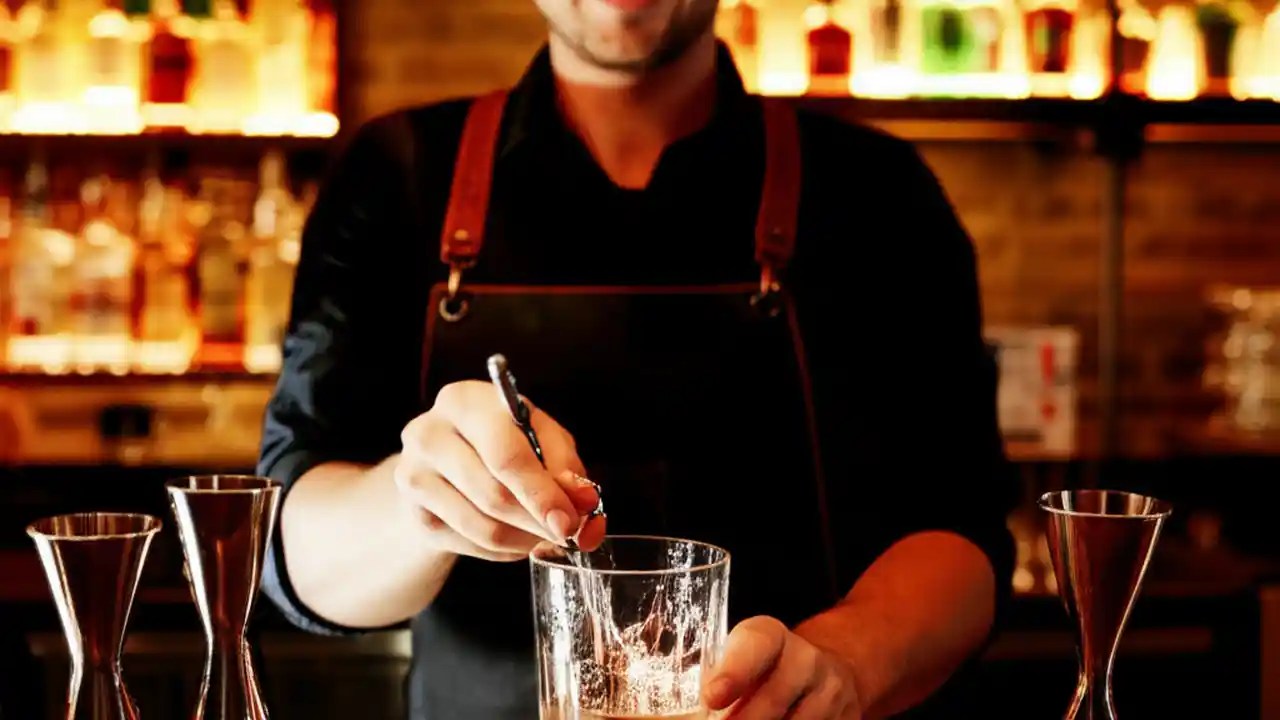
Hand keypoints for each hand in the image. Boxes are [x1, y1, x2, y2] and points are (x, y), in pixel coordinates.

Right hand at [394, 381, 605, 560]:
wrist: (447, 459)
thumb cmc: (503, 438)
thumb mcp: (541, 436)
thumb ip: (565, 466)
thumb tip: (584, 501)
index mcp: (462, 401)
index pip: (505, 456)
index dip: (542, 493)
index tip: (571, 520)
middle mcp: (428, 435)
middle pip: (493, 495)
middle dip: (538, 520)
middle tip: (568, 532)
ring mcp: (414, 477)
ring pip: (483, 527)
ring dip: (525, 539)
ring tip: (545, 533)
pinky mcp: (415, 515)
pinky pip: (472, 544)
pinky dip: (506, 549)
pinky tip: (518, 536)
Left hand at [704, 616, 862, 719]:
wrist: (827, 673)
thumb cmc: (766, 669)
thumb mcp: (743, 659)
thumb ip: (717, 678)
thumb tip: (679, 712)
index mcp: (771, 636)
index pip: (756, 645)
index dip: (734, 672)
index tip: (711, 697)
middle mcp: (806, 659)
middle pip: (775, 696)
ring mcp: (832, 691)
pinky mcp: (848, 716)